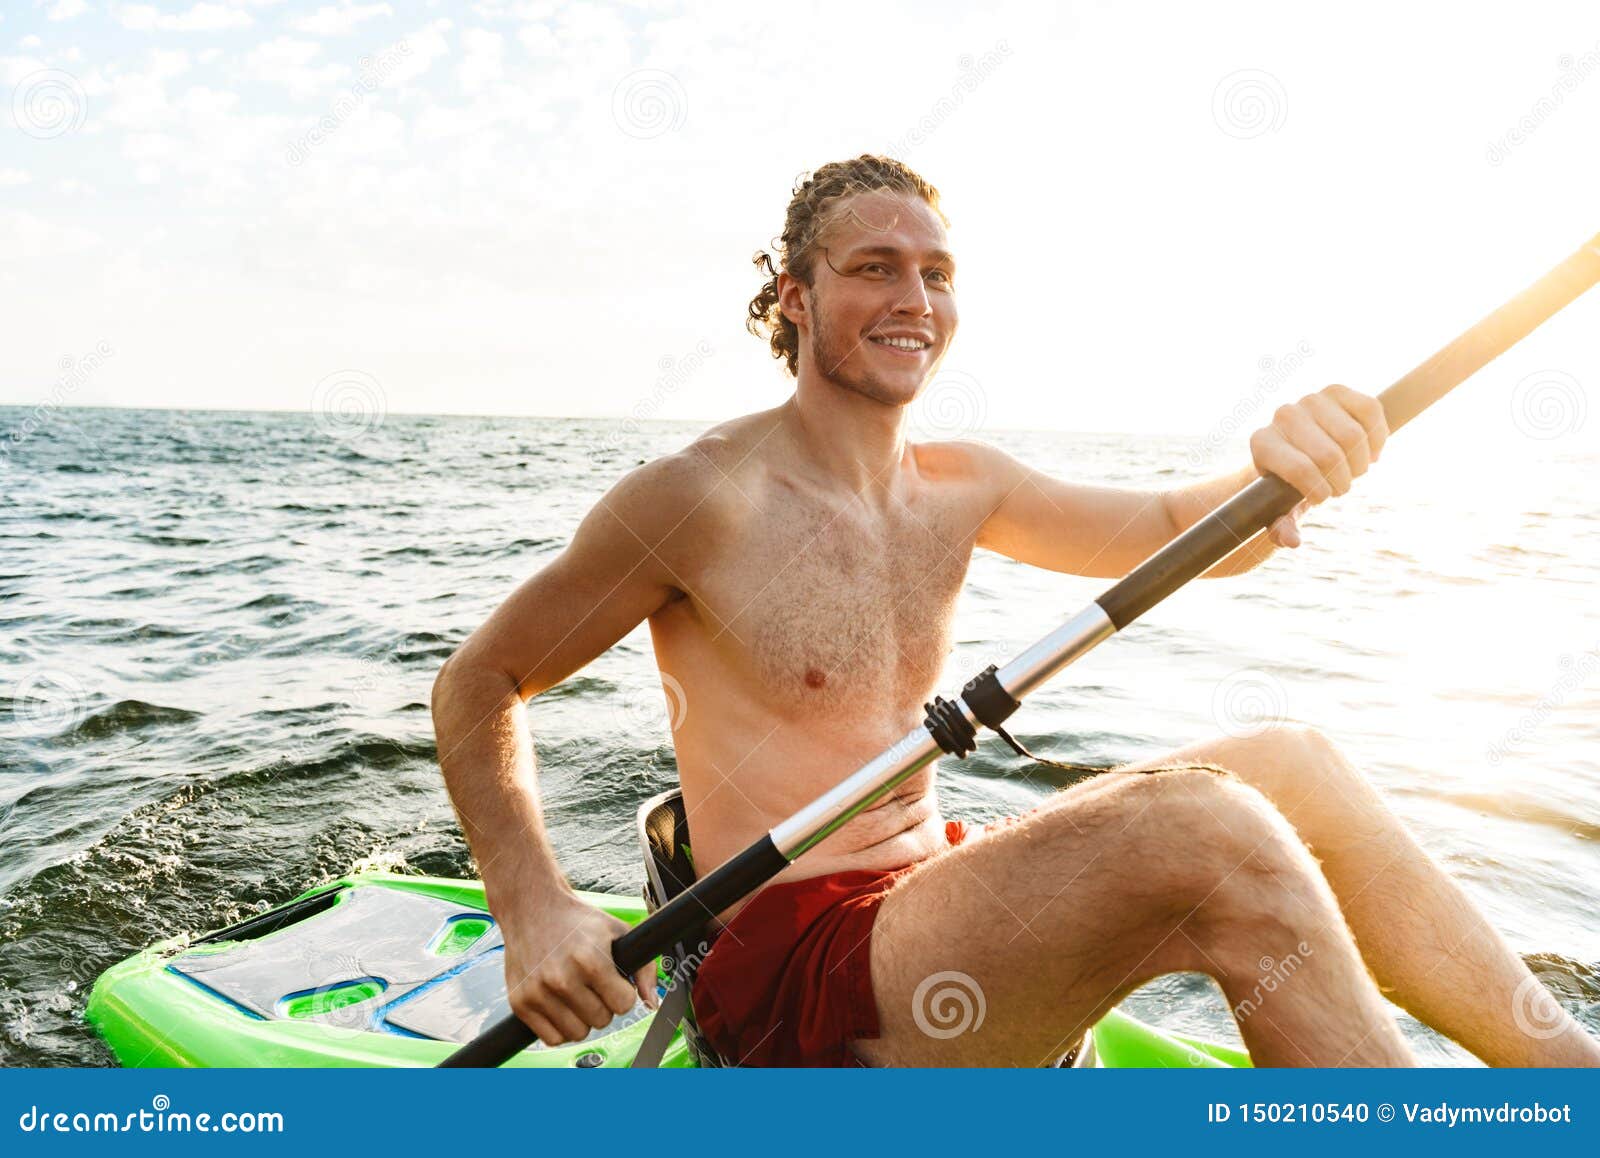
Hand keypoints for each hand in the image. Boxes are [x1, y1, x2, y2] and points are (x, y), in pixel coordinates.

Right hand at [500, 889, 658, 1046]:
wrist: (532, 908)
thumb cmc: (576, 920)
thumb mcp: (618, 931)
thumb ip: (643, 967)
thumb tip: (652, 1002)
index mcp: (590, 961)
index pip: (623, 1004)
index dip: (622, 992)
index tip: (613, 981)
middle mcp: (562, 979)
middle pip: (602, 1020)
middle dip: (603, 1005)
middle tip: (592, 985)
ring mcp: (538, 993)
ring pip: (577, 1033)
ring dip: (581, 1018)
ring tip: (576, 994)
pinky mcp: (520, 1003)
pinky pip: (551, 1038)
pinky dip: (559, 1027)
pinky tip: (560, 1005)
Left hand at [1248, 384, 1387, 548]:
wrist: (1296, 451)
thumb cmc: (1285, 485)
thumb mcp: (1279, 508)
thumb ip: (1281, 526)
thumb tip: (1292, 540)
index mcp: (1262, 442)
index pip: (1301, 469)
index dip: (1320, 490)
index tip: (1321, 497)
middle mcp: (1283, 415)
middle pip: (1331, 455)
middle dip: (1343, 480)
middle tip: (1340, 487)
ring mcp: (1310, 400)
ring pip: (1354, 435)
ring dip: (1360, 463)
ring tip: (1352, 471)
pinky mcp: (1337, 390)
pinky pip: (1372, 411)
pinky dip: (1378, 438)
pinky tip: (1370, 453)